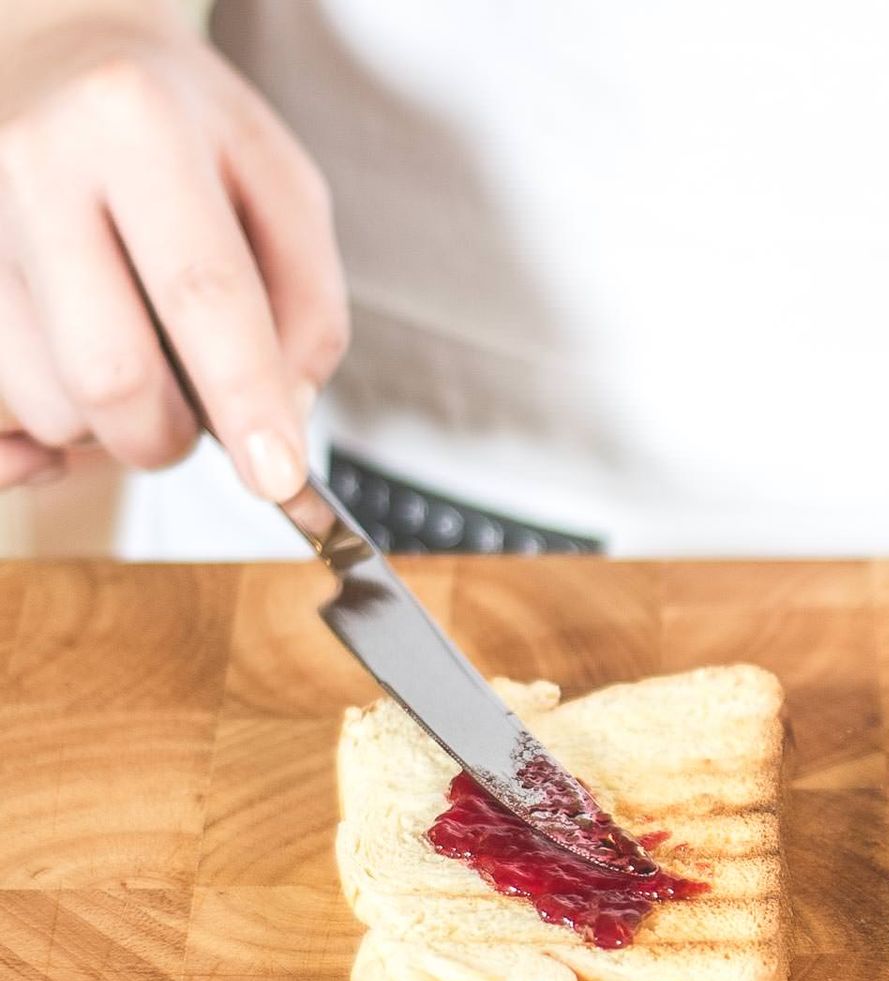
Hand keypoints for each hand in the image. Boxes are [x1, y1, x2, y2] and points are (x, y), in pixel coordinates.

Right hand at [0, 10, 345, 495]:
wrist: (59, 50)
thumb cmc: (182, 127)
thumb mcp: (281, 183)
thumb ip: (308, 303)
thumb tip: (284, 416)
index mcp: (136, 124)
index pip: (200, 292)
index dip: (245, 400)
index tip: (277, 474)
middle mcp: (33, 163)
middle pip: (107, 372)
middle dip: (170, 435)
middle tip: (198, 421)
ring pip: (45, 401)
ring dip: (109, 428)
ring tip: (139, 369)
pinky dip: (45, 433)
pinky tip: (76, 402)